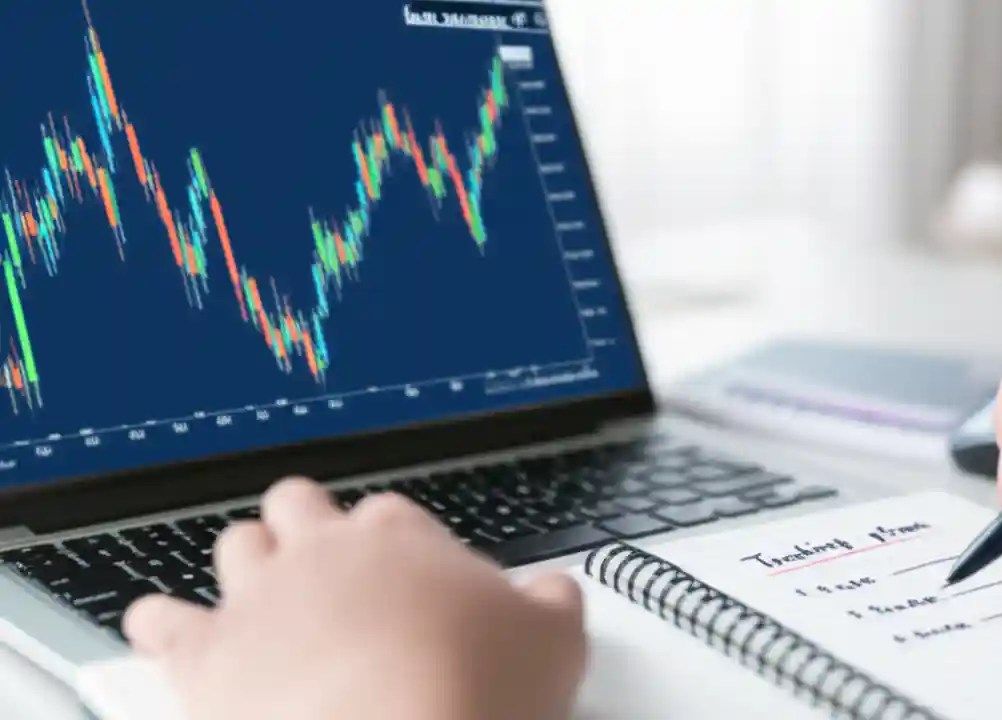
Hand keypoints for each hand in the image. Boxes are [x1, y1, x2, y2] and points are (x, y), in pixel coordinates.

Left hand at [123, 478, 587, 719]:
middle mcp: (323, 553)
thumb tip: (555, 594)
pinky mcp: (207, 657)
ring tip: (262, 598)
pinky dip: (163, 623)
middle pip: (298, 505)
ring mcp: (261, 599)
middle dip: (307, 526)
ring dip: (247, 565)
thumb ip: (552, 602)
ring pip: (235, 546)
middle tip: (327, 568)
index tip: (409, 578)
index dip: (397, 546)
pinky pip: (162, 621)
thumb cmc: (473, 695)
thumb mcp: (554, 642)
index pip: (390, 514)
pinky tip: (169, 630)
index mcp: (400, 538)